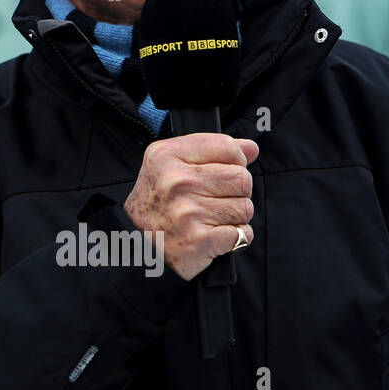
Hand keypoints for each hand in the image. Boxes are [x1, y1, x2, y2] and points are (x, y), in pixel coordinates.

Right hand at [122, 134, 257, 280]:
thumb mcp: (171, 164)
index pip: (227, 147)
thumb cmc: (158, 202)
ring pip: (244, 207)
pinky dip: (235, 236)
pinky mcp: (200, 240)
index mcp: (167, 156)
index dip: (233, 161)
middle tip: (212, 200)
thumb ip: (212, 150)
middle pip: (242, 178)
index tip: (219, 172)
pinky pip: (242, 233)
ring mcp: (188, 211)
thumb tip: (251, 148)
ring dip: (234, 216)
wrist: (137, 243)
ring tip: (211, 218)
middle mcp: (176, 181)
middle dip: (235, 191)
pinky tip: (215, 234)